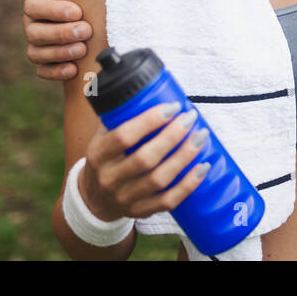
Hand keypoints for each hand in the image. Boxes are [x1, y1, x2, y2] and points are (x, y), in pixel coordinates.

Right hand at [24, 0, 91, 79]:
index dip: (54, 10)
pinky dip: (56, 72)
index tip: (78, 11)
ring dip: (60, 53)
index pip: (33, 6)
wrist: (97, 5)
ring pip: (36, 53)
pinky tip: (74, 69)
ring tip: (83, 49)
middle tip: (86, 31)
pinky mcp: (45, 62)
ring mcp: (36, 43)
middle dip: (61, 33)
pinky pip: (42, 71)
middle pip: (34, 32)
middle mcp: (31, 22)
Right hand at [79, 104, 211, 220]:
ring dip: (184, 157)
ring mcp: (125, 198)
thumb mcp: (101, 136)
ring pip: (159, 179)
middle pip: (145, 158)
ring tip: (201, 136)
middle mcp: (109, 178)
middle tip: (191, 118)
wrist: (93, 201)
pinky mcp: (140, 211)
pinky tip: (203, 167)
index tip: (173, 107)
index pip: (123, 136)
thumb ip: (119, 115)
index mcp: (97, 154)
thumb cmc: (105, 159)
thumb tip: (148, 84)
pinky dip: (188, 184)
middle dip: (173, 136)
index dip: (150, 120)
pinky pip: (168, 201)